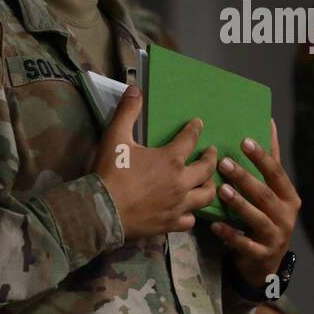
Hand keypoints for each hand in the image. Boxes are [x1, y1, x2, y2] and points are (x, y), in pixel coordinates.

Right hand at [94, 86, 218, 240]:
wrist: (101, 212)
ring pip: (206, 196)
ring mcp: (178, 205)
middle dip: (211, 158)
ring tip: (207, 182)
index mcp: (170, 159)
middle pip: (207, 169)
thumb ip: (127, 112)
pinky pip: (190, 220)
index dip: (195, 129)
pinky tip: (189, 210)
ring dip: (209, 186)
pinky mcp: (170, 224)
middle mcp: (181, 182)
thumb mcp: (115, 137)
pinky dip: (191, 214)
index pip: (190, 139)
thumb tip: (135, 89)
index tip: (199, 124)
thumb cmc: (110, 174)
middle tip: (212, 153)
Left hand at [208, 119, 299, 289]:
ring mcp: (275, 236)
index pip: (277, 173)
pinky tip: (214, 225)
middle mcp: (286, 216)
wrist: (267, 261)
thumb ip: (271, 160)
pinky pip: (244, 244)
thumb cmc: (267, 216)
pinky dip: (230, 234)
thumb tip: (268, 122)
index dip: (262, 157)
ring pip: (257, 218)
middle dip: (245, 178)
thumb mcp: (273, 191)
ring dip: (239, 204)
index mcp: (289, 197)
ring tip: (220, 190)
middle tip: (223, 163)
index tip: (244, 141)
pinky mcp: (262, 254)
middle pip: (265, 194)